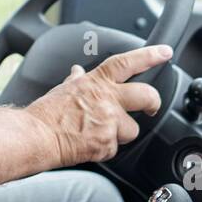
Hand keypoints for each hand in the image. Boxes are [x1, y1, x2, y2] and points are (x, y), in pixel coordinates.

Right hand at [25, 45, 172, 166]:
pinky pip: (114, 148)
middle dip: (154, 102)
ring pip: (132, 129)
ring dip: (120, 134)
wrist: (37, 136)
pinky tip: (89, 145)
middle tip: (151, 107)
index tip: (165, 52)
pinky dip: (104, 149)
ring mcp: (109, 123)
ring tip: (99, 134)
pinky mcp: (107, 144)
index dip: (149, 56)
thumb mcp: (63, 89)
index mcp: (97, 82)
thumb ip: (77, 80)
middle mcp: (107, 100)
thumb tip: (77, 72)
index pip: (128, 63)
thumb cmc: (45, 113)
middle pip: (147, 96)